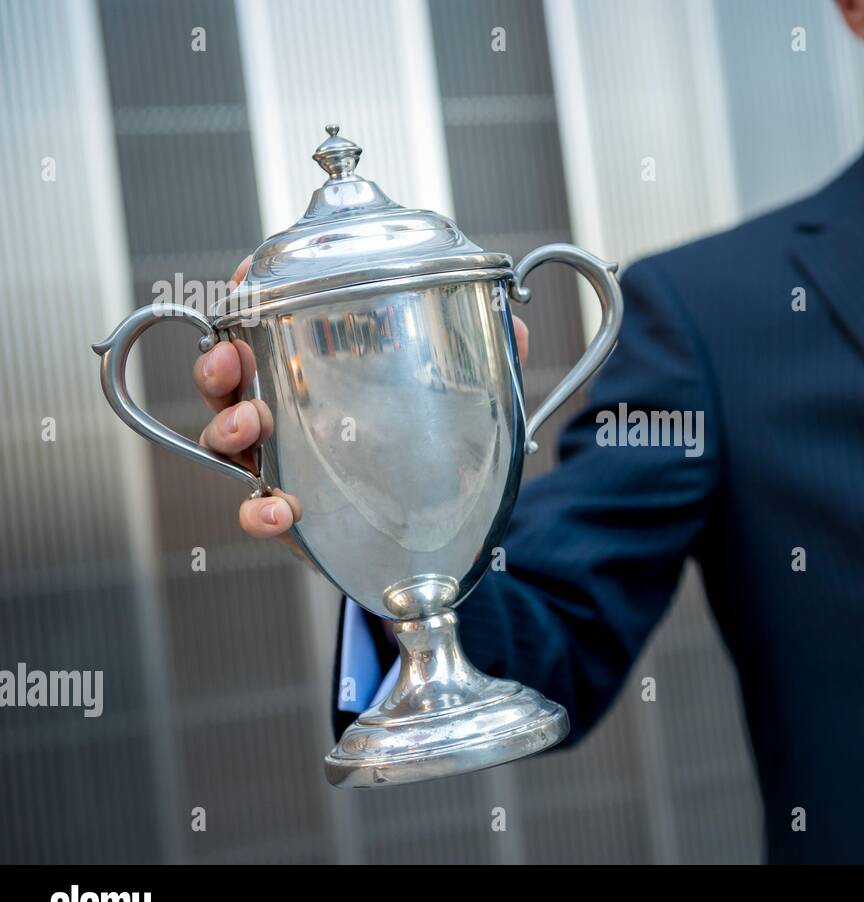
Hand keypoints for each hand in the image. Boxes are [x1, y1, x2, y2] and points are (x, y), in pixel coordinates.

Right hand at [196, 257, 530, 539]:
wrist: (436, 532)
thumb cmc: (430, 448)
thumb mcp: (462, 397)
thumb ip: (486, 362)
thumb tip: (515, 331)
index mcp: (318, 370)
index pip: (270, 321)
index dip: (250, 295)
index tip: (248, 277)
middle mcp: (290, 410)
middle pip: (230, 376)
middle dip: (217, 361)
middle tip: (229, 359)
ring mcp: (282, 463)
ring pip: (225, 438)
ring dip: (229, 426)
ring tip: (254, 424)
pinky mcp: (289, 515)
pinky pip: (254, 512)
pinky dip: (258, 511)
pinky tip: (281, 508)